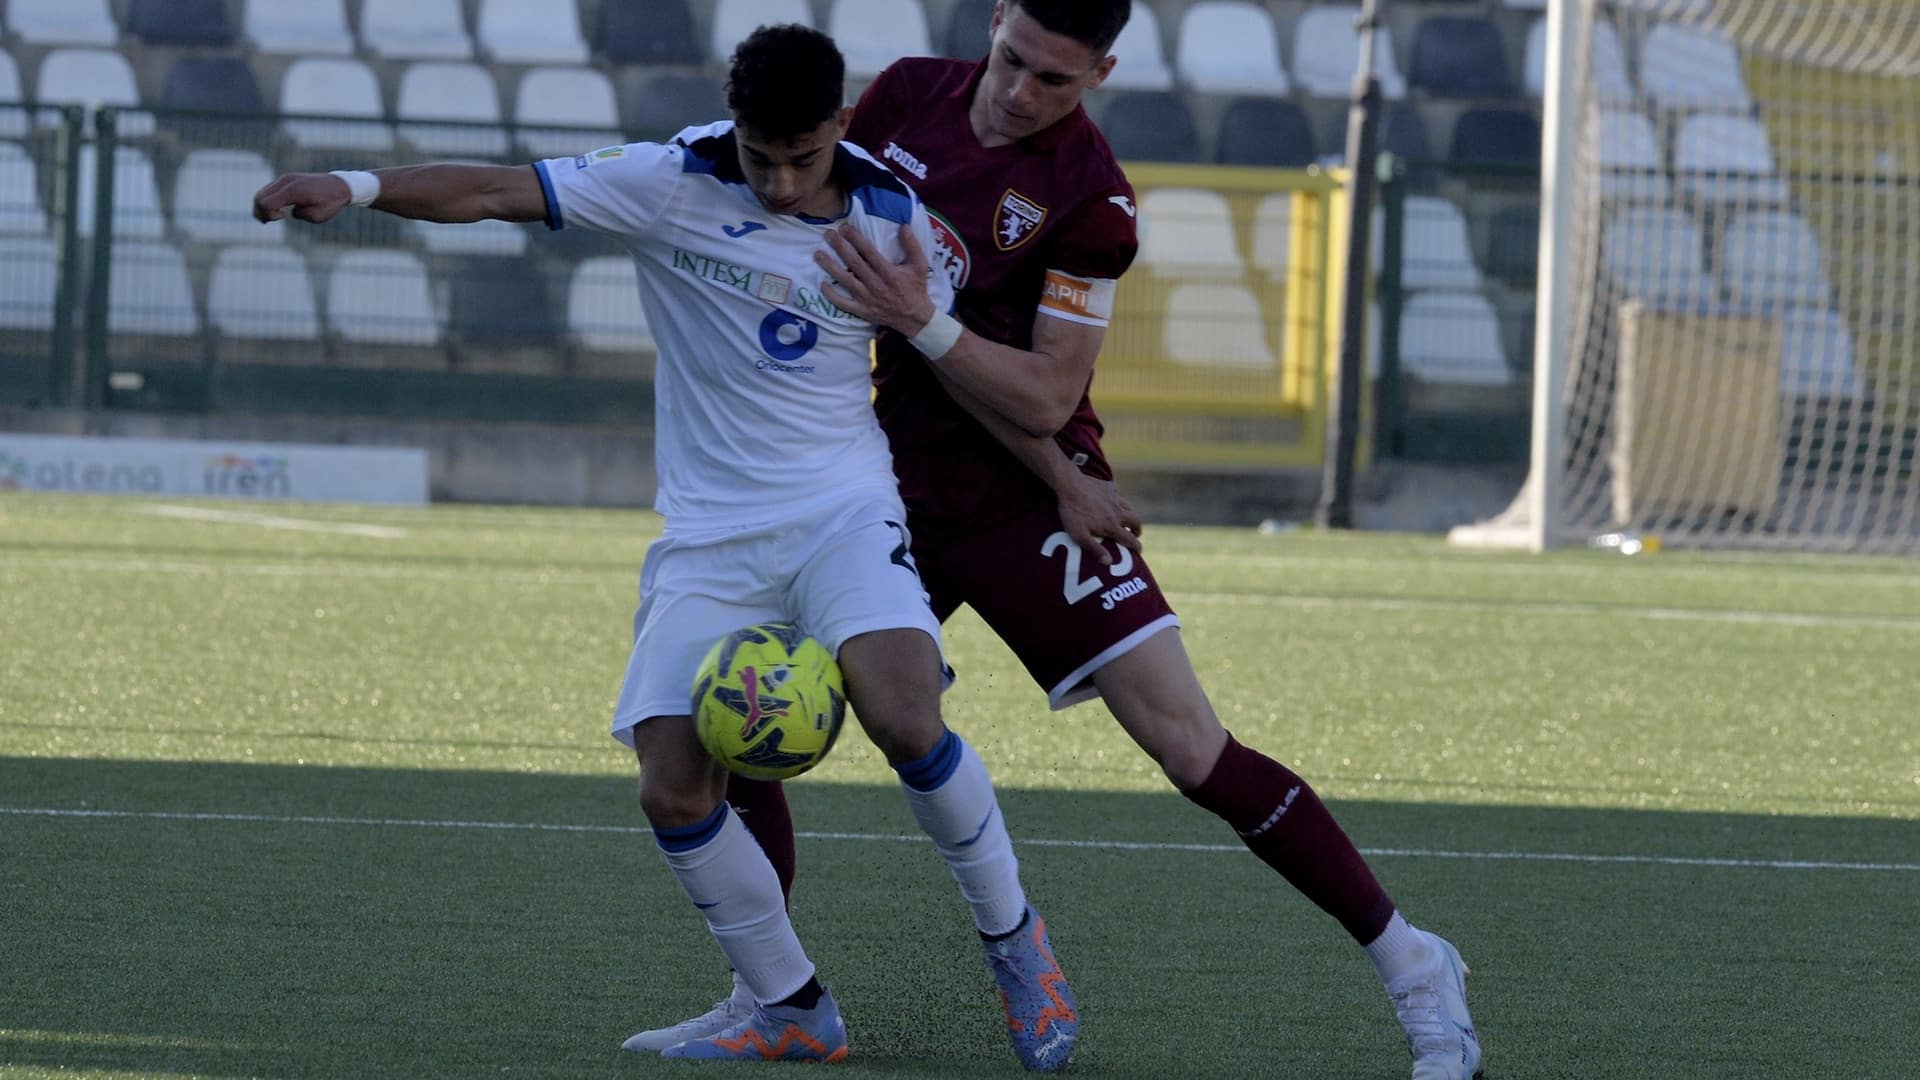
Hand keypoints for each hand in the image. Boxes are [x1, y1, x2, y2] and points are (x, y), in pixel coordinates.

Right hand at [252, 173, 352, 224]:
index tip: (282, 218)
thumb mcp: (317, 216)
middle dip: (260, 212)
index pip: (266, 203)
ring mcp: (285, 178)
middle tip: (270, 221)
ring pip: (262, 193)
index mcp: (292, 190)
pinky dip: (268, 200)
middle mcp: (286, 182)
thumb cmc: (331, 202)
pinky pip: (269, 190)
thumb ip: (298, 215)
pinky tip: (276, 210)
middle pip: (259, 197)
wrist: (340, 185)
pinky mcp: (287, 179)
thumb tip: (286, 212)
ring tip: (273, 217)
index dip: (268, 215)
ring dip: (262, 207)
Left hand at [816, 223, 936, 335]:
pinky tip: (822, 284)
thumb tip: (904, 226)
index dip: (855, 238)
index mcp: (889, 272)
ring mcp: (867, 298)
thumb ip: (912, 246)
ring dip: (830, 267)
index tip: (844, 228)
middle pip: (854, 263)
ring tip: (818, 254)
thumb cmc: (916, 288)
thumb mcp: (920, 266)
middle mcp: (876, 284)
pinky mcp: (862, 310)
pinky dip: (832, 295)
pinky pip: (843, 303)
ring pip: (845, 280)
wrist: (915, 318)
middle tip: (828, 234)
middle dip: (839, 247)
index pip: (869, 252)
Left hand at [1058, 471, 1142, 565]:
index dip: (1137, 547)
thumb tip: (1108, 562)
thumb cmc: (1072, 512)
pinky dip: (1118, 501)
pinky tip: (1111, 502)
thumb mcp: (1079, 535)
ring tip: (1126, 520)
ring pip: (1130, 508)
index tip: (1139, 551)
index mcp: (1112, 526)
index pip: (1131, 539)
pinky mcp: (1109, 487)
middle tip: (1134, 534)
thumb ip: (1094, 549)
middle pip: (1136, 522)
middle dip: (1137, 530)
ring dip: (1130, 515)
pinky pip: (1118, 495)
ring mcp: (1114, 498)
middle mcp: (1118, 512)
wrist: (1069, 485)